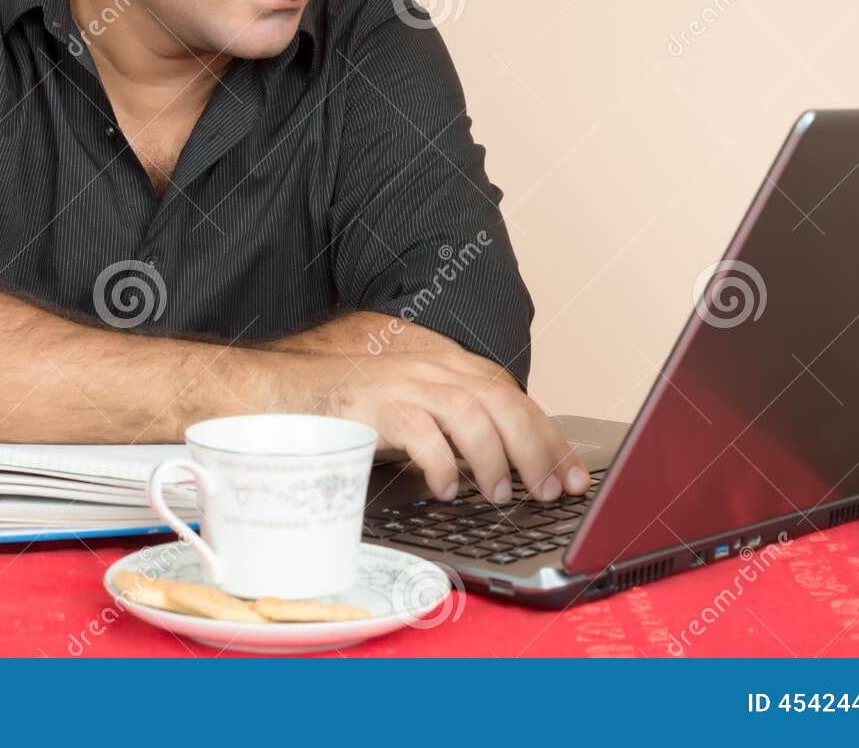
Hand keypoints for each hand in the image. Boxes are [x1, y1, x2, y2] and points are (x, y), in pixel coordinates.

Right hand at [303, 348, 589, 503]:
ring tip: (499, 494)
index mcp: (446, 364)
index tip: (574, 476)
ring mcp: (401, 382)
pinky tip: (447, 490)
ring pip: (469, 413)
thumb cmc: (351, 406)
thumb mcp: (414, 406)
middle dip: (535, 448)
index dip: (548, 435)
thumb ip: (455, 422)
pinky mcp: (372, 404)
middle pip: (501, 400)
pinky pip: (419, 431)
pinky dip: (441, 463)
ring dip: (493, 458)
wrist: (285, 391)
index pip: (512, 394)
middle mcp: (430, 366)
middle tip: (549, 491)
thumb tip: (507, 465)